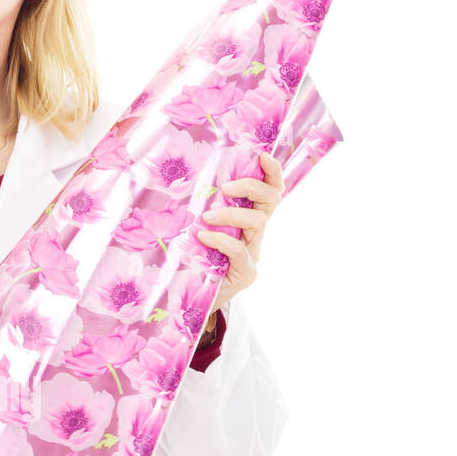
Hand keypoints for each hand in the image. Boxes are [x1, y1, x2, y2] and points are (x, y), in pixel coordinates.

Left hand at [196, 150, 284, 313]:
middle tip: (226, 186)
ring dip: (233, 213)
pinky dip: (221, 240)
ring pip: (258, 222)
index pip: (271, 190)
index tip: (261, 155)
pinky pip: (239, 250)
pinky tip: (203, 236)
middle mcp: (256, 233)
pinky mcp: (245, 273)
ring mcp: (253, 253)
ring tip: (208, 216)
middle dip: (252, 187)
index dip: (272, 171)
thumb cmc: (196, 258)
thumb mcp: (201, 227)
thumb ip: (203, 207)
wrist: (196, 300)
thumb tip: (184, 179)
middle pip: (271, 200)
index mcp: (249, 219)